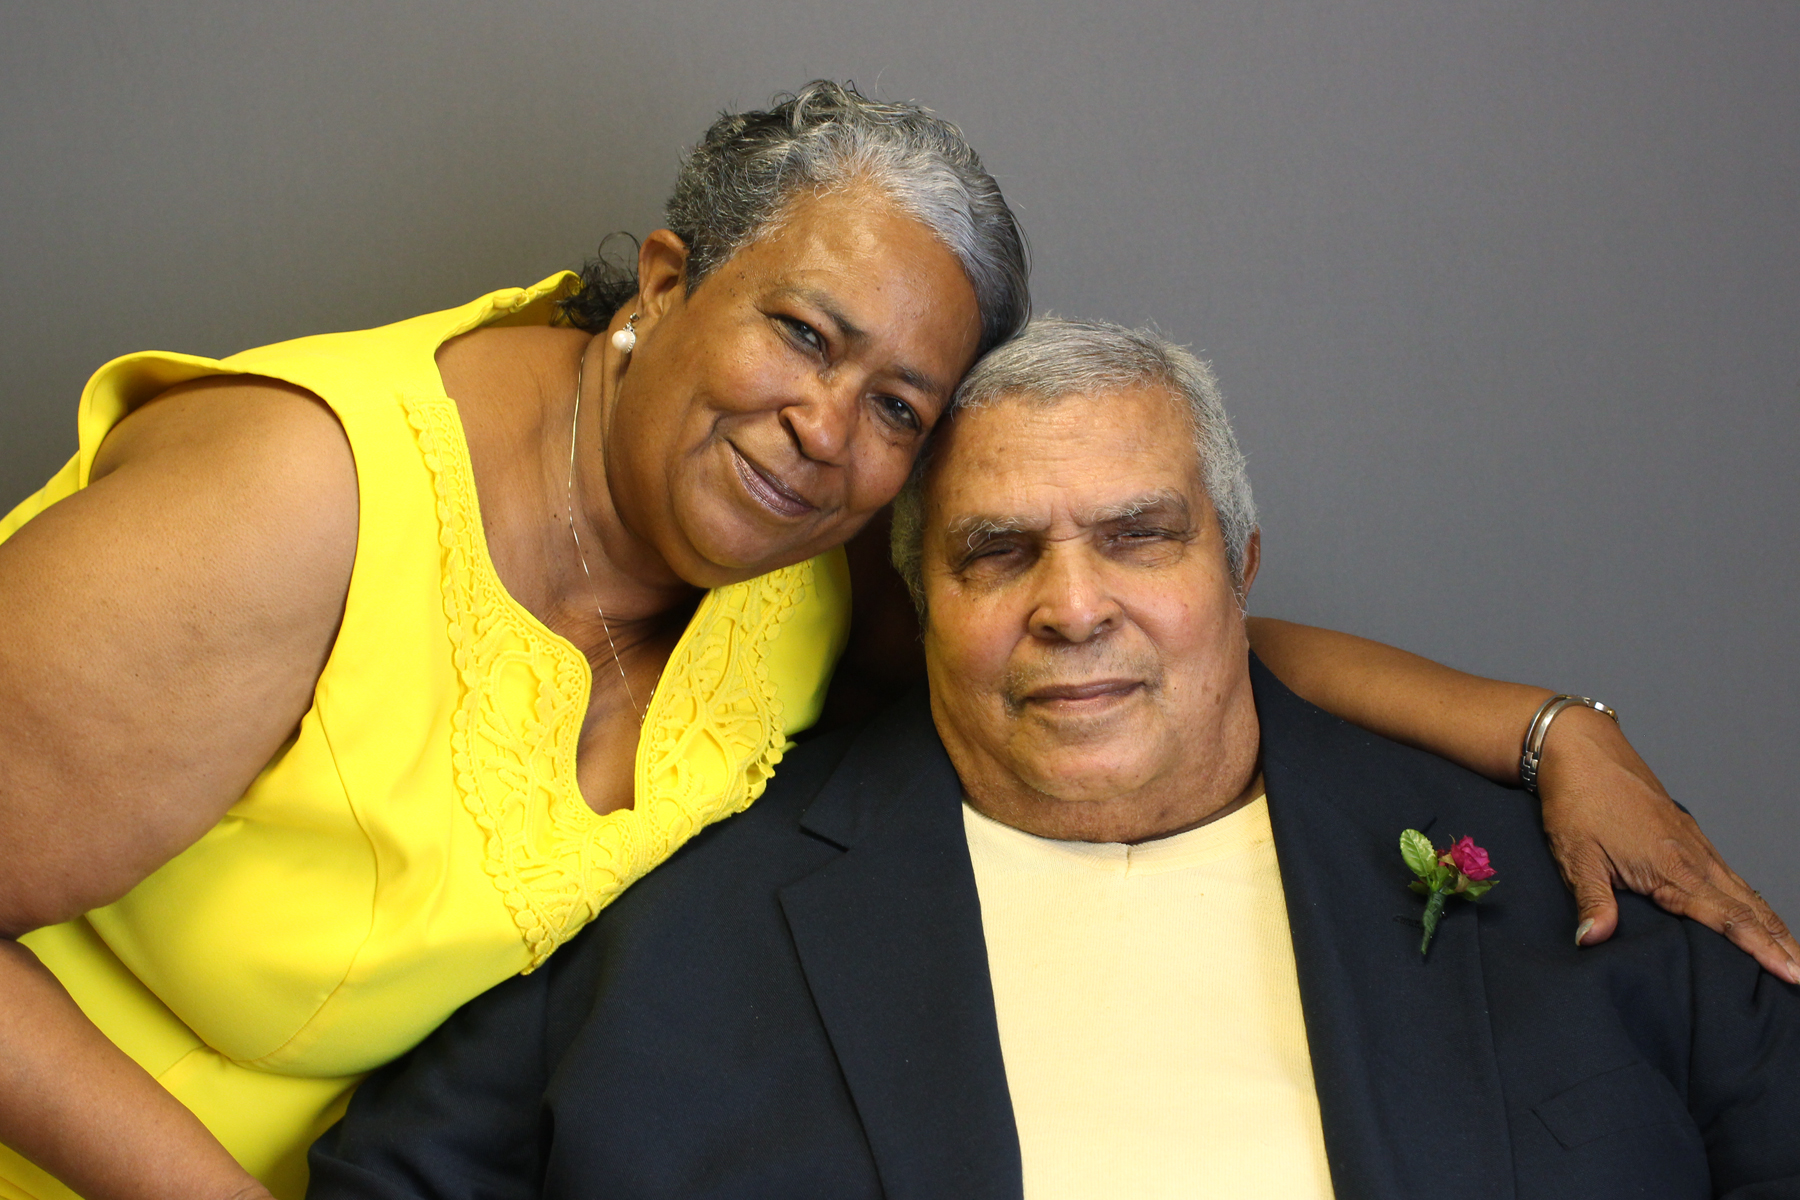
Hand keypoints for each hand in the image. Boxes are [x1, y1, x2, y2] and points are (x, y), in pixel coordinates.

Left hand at [1536, 706, 1799, 983]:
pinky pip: (1729, 874)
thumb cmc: (1577, 801)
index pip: (1727, 918)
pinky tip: (1755, 911)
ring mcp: (1694, 844)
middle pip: (1747, 908)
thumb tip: (1591, 939)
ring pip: (1742, 890)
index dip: (1760, 948)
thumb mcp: (1576, 856)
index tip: (1790, 973)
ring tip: (1793, 953)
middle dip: (1779, 943)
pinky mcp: (1687, 834)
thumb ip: (1591, 901)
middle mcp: (1693, 858)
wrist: (1583, 751)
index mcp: (1672, 868)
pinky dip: (1750, 898)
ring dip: (1770, 923)